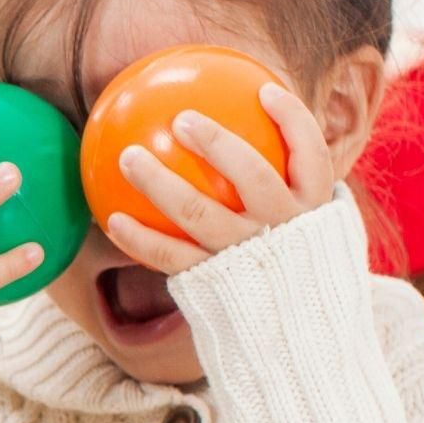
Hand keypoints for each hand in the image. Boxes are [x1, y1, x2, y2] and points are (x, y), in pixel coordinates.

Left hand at [105, 82, 332, 274]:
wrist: (292, 332)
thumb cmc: (289, 259)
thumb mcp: (306, 223)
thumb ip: (287, 183)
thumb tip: (256, 126)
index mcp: (312, 206)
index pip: (311, 153)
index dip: (291, 118)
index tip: (263, 90)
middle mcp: (282, 227)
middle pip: (251, 175)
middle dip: (216, 143)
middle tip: (180, 118)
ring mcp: (245, 255)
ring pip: (199, 212)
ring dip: (159, 182)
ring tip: (128, 157)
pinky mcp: (212, 281)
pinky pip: (169, 255)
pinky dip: (138, 237)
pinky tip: (110, 218)